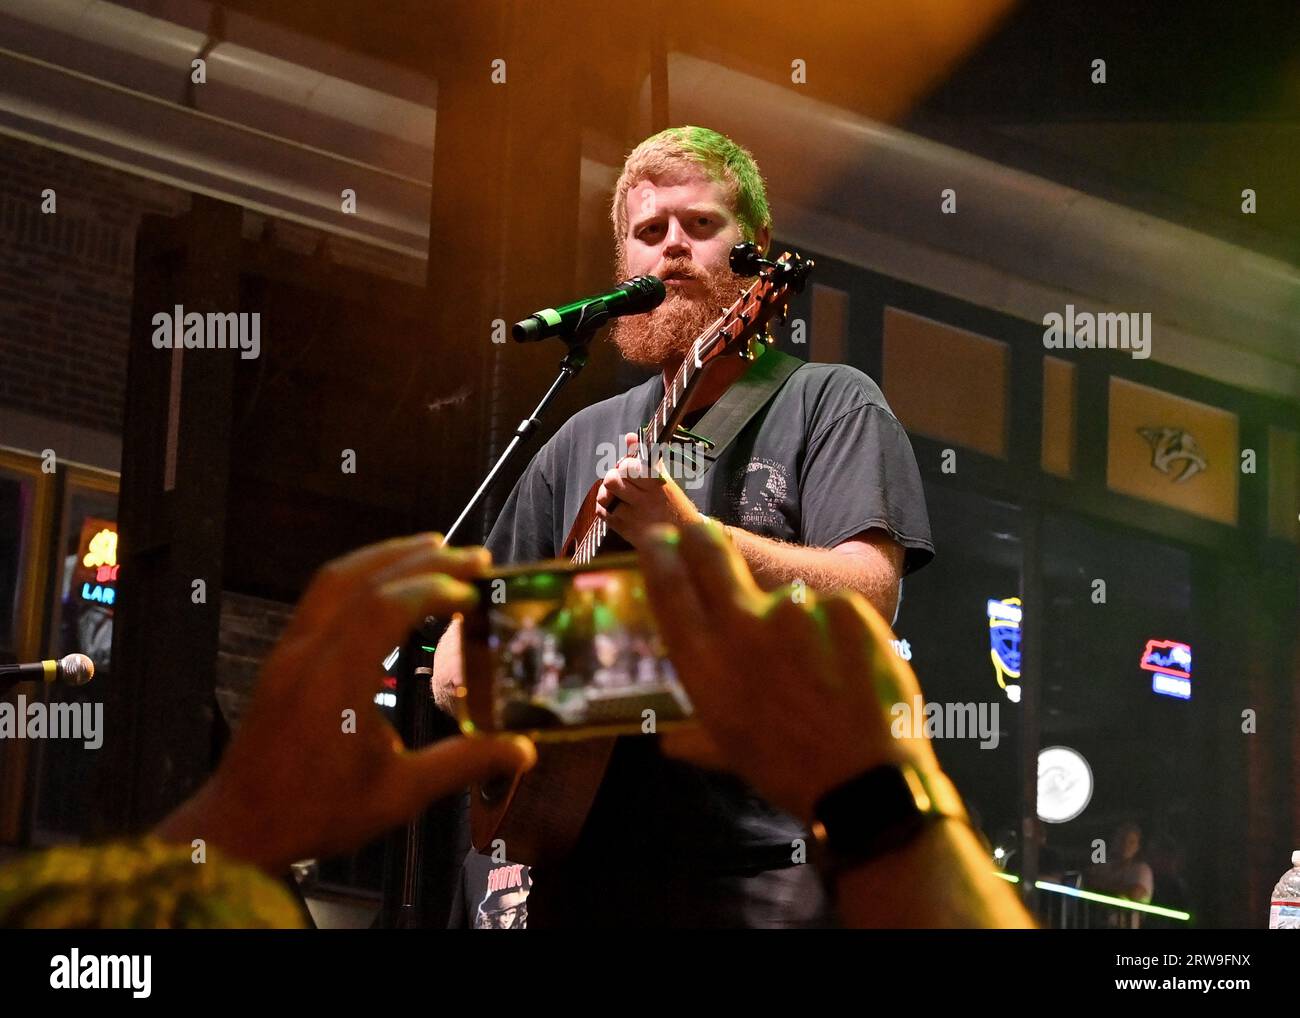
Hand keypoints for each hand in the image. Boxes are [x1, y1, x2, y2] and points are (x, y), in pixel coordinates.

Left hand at [155, 534, 534, 871]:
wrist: (238, 830)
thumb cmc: (314, 813)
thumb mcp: (400, 794)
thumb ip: (463, 763)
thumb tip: (521, 751)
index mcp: (335, 680)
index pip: (387, 606)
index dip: (436, 588)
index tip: (476, 592)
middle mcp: (308, 652)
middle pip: (365, 578)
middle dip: (423, 560)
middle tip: (474, 557)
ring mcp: (289, 650)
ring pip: (336, 577)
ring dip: (388, 556)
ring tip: (435, 547)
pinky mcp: (282, 657)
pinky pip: (321, 595)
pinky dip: (361, 574)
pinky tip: (387, 583)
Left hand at [596, 432, 702, 547]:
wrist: (684, 536)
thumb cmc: (671, 502)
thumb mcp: (663, 477)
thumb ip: (645, 455)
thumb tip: (630, 437)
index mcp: (657, 483)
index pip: (629, 466)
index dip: (625, 464)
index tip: (629, 468)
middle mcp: (646, 500)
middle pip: (612, 480)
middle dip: (613, 476)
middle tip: (620, 480)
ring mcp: (635, 517)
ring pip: (605, 497)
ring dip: (606, 492)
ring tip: (616, 494)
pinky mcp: (627, 531)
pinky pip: (603, 513)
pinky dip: (605, 507)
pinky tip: (615, 506)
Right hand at [636, 520, 941, 822]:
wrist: (867, 783)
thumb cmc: (791, 772)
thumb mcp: (731, 751)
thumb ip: (695, 734)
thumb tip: (667, 740)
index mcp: (706, 664)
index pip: (669, 588)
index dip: (659, 556)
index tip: (659, 540)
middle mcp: (741, 627)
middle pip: (711, 555)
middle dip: (702, 538)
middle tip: (703, 533)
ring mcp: (795, 612)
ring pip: (783, 598)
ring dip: (792, 621)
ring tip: (817, 670)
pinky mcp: (843, 607)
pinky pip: (831, 609)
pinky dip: (837, 632)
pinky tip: (847, 667)